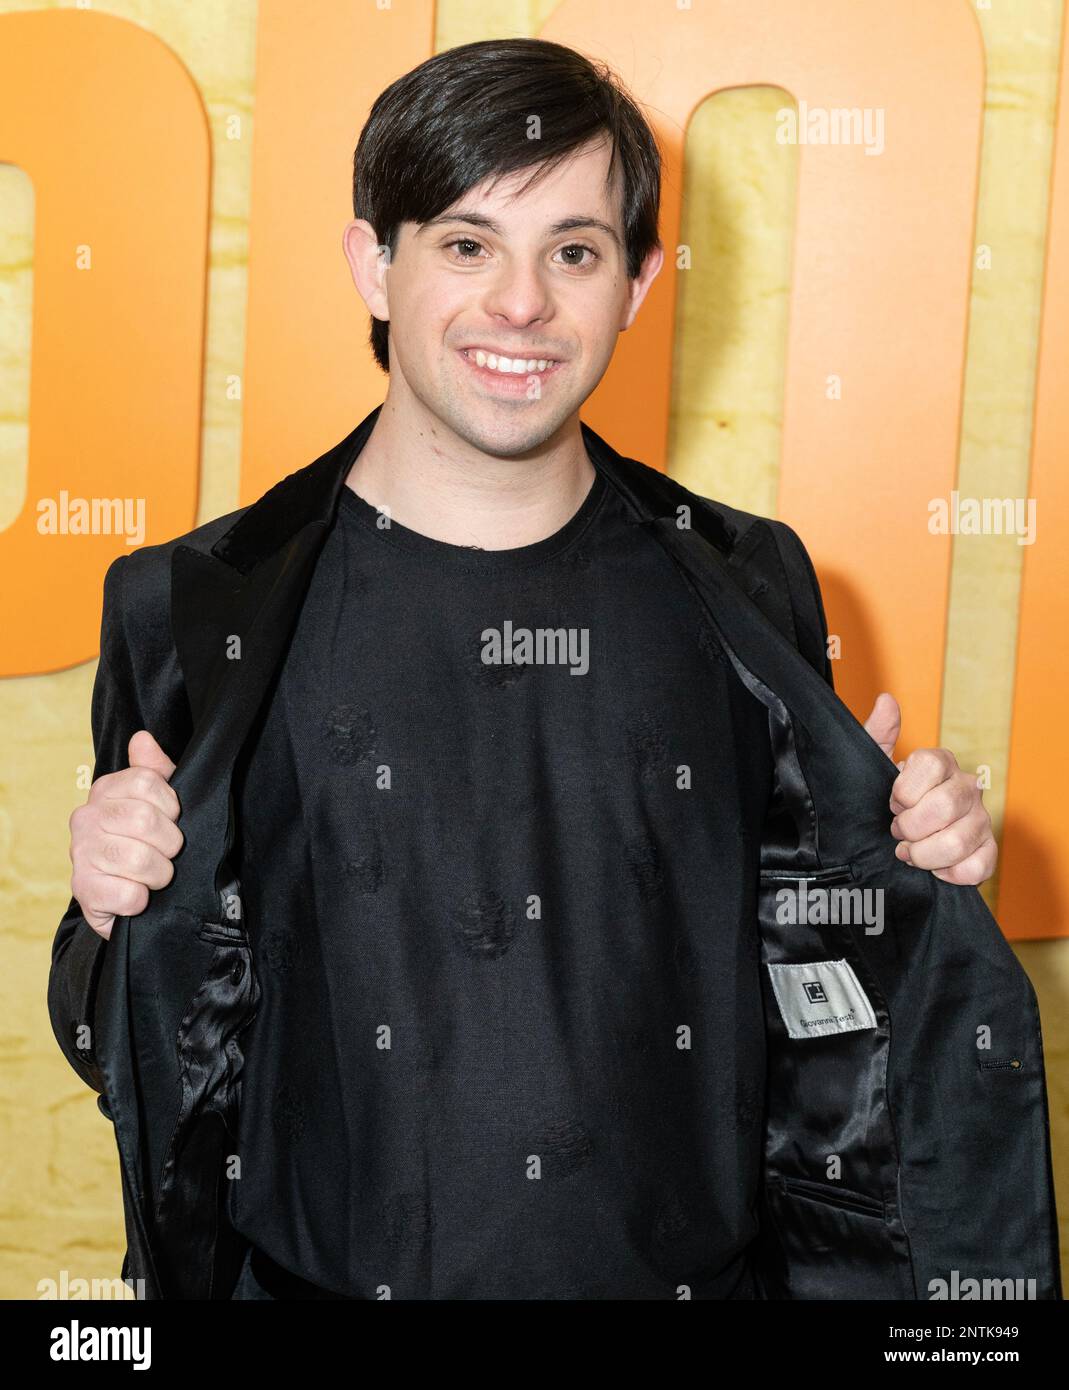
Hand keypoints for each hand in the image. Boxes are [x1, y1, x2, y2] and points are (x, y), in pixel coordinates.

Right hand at [69, 730, 183, 939]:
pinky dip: (141, 900)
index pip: (147, 781)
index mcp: (105, 791)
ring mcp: (80, 854)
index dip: (171, 805)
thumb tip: (142, 739)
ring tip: (152, 876)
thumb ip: (154, 769)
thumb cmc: (145, 842)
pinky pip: (129, 895)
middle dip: (169, 844)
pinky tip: (135, 895)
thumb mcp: (159, 802)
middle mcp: (85, 818)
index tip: (170, 820)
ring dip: (158, 874)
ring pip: (140, 859)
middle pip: (145, 820)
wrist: (119, 896)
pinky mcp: (83, 891)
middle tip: (165, 853)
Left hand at [863, 691, 996, 884]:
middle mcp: (967, 787)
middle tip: (896, 831)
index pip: (931, 765)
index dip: (903, 790)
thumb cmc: (882, 800)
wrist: (891, 843)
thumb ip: (877, 734)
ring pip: (957, 842)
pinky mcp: (987, 852)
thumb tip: (886, 700)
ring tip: (909, 852)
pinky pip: (976, 868)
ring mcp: (981, 820)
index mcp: (941, 763)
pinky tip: (934, 869)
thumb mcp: (871, 767)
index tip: (891, 802)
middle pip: (944, 806)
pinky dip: (949, 874)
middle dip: (909, 826)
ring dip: (923, 854)